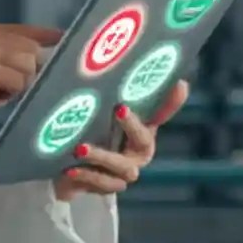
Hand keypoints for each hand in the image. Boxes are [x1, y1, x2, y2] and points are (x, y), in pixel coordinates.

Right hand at [0, 22, 62, 137]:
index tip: (64, 36)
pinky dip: (13, 92)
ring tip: (2, 89)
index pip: (26, 30)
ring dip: (21, 83)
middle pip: (32, 50)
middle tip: (10, 83)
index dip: (47, 36)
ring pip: (28, 65)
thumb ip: (23, 49)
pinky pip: (19, 81)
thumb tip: (61, 39)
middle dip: (29, 70)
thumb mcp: (1, 62)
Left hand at [53, 80, 188, 201]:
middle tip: (119, 109)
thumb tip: (80, 54)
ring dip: (101, 155)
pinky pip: (101, 184)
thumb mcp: (86, 111)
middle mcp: (137, 151)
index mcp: (138, 129)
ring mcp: (124, 172)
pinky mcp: (105, 187)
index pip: (161, 112)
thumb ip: (92, 89)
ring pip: (122, 167)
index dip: (172, 101)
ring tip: (80, 148)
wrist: (62, 170)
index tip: (180, 84)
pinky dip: (86, 176)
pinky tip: (70, 169)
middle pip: (144, 140)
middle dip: (133, 125)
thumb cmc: (81, 133)